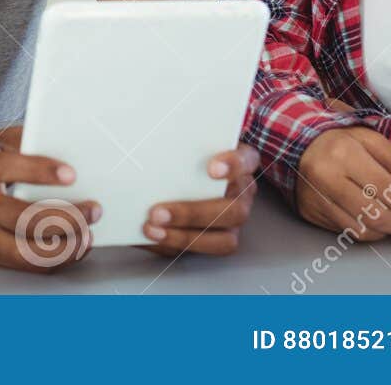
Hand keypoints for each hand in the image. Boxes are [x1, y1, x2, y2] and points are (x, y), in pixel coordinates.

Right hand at [0, 126, 98, 273]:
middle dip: (63, 218)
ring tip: (86, 237)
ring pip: (22, 250)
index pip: (6, 168)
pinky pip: (19, 264)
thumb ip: (24, 142)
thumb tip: (67, 144)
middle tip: (92, 211)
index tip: (70, 174)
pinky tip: (68, 250)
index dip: (40, 170)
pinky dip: (48, 261)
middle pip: (20, 218)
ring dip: (61, 248)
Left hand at [139, 144, 258, 256]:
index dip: (233, 166)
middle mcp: (243, 193)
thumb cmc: (191, 150)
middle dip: (193, 214)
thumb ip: (178, 142)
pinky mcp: (217, 240)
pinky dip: (172, 246)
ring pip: (223, 240)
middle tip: (158, 212)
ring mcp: (234, 221)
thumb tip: (143, 143)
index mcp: (242, 163)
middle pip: (234, 210)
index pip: (247, 161)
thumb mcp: (189, 139)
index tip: (211, 169)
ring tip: (151, 230)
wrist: (185, 164)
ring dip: (184, 237)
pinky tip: (149, 237)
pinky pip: (200, 252)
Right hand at [295, 127, 390, 239]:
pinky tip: (377, 224)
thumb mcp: (371, 139)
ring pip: (362, 228)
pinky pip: (347, 232)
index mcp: (344, 153)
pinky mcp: (310, 211)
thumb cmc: (338, 141)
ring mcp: (316, 197)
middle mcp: (326, 176)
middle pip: (375, 213)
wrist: (296, 144)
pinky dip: (369, 232)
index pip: (386, 188)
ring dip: (388, 230)